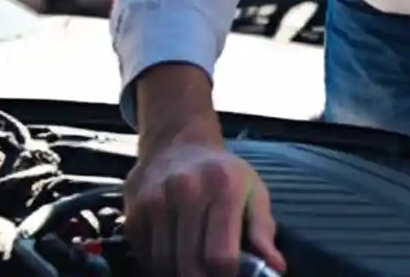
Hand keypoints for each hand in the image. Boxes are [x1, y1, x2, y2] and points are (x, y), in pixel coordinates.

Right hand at [124, 137, 286, 275]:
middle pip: (190, 266)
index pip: (220, 256)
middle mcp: (185, 192)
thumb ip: (263, 230)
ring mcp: (155, 203)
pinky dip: (161, 266)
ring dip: (180, 275)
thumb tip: (275, 267)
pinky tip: (176, 257)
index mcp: (223, 188)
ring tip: (196, 269)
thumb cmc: (222, 174)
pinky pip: (145, 257)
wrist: (176, 144)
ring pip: (164, 266)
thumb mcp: (253, 191)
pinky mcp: (133, 214)